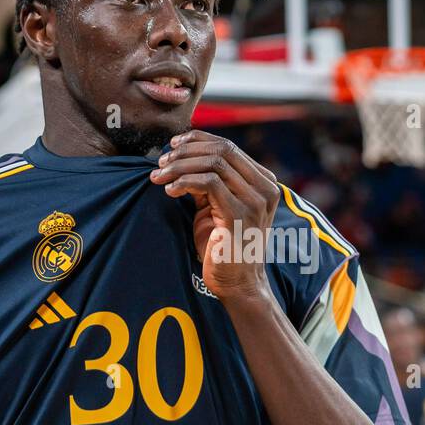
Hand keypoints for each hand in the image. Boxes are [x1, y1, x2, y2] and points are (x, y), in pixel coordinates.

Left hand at [149, 131, 280, 301]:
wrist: (237, 284)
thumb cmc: (224, 247)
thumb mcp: (217, 207)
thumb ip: (210, 182)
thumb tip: (183, 157)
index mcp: (264, 182)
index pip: (228, 145)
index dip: (197, 140)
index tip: (172, 146)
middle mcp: (265, 188)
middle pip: (221, 150)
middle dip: (185, 152)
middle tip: (161, 163)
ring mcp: (255, 201)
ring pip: (214, 163)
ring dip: (180, 166)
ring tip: (160, 177)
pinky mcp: (239, 215)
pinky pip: (209, 183)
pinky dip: (184, 182)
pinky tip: (170, 191)